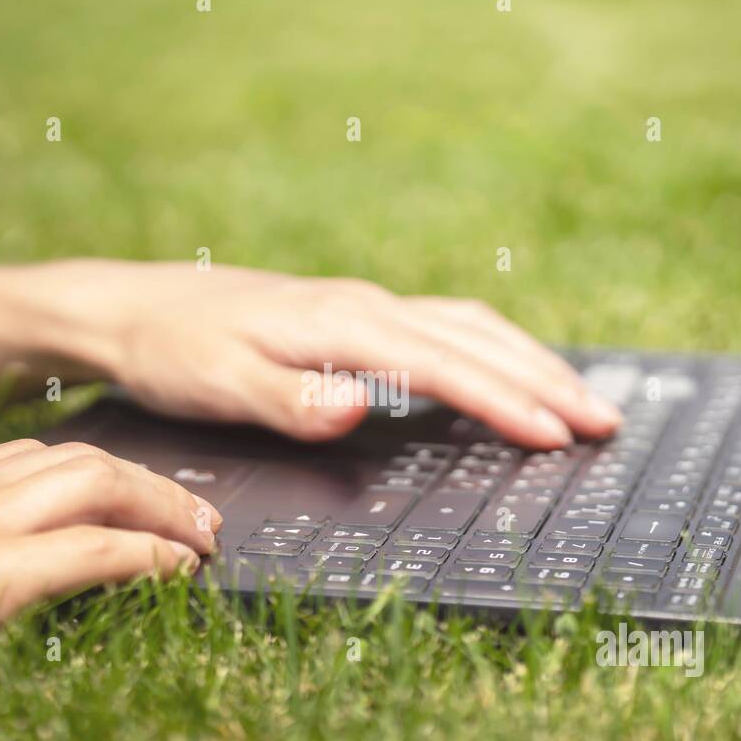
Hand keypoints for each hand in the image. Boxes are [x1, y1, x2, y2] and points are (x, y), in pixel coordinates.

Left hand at [0, 260, 622, 447]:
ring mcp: (363, 306)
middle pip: (476, 336)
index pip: (443, 365)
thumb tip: (360, 406)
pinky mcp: (355, 316)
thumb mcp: (219, 382)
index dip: (504, 401)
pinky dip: (493, 350)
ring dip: (528, 361)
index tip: (558, 435)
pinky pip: (445, 327)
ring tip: (579, 401)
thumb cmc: (175, 352)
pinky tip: (503, 372)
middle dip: (544, 378)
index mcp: (343, 323)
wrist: (135, 308)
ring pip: (469, 325)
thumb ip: (288, 398)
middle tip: (605, 423)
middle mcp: (365, 305)